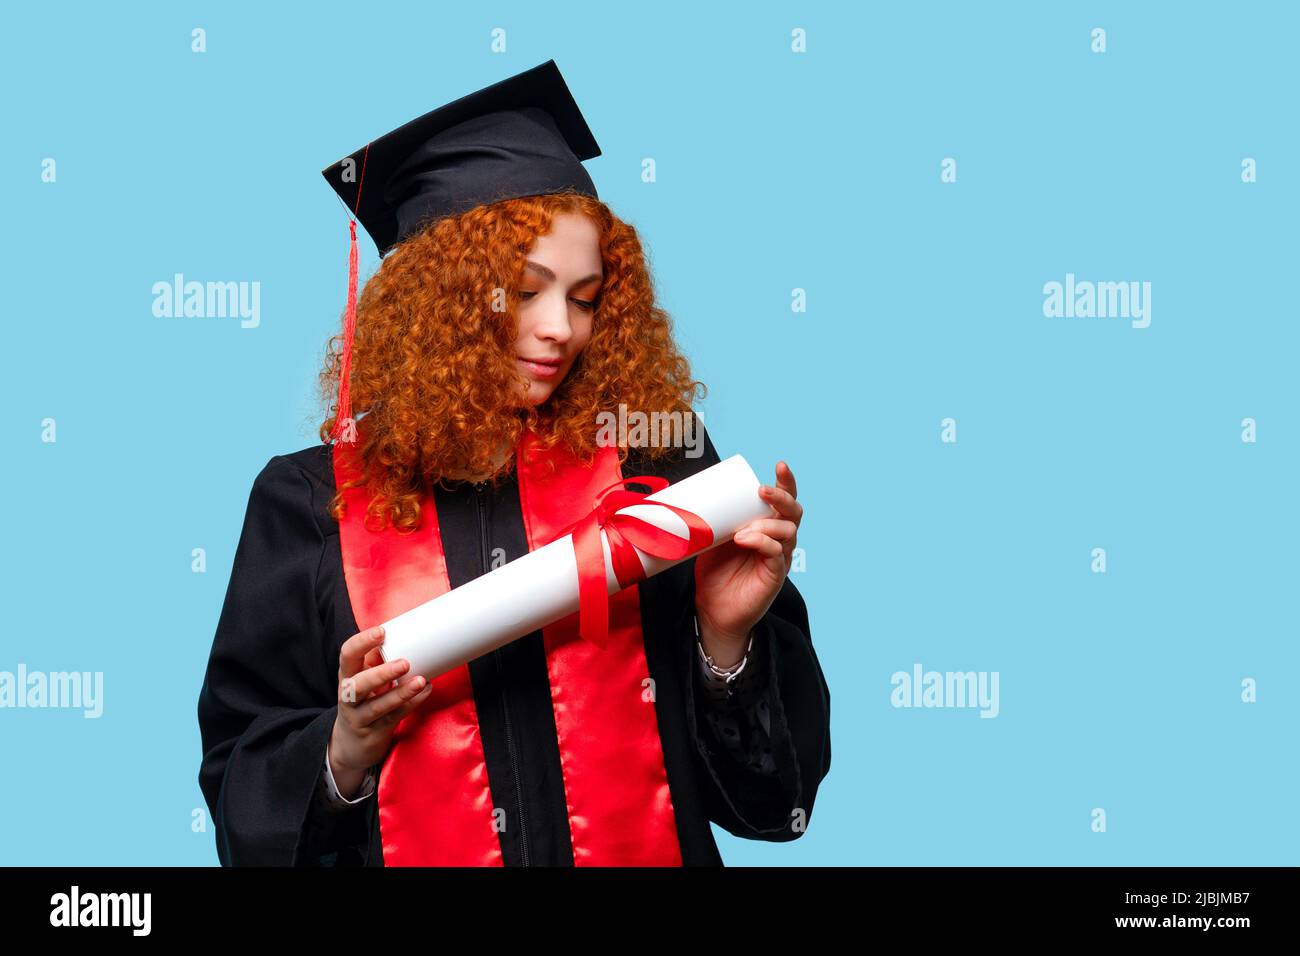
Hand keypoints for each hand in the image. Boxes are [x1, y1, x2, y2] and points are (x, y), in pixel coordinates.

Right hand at [329, 625, 432, 796]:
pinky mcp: (375, 732)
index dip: (362, 642)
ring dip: (401, 693)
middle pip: (358, 684)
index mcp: (347, 675)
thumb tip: (406, 633)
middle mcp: (348, 697)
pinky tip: (425, 692)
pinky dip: (411, 704)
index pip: (347, 655)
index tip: (381, 631)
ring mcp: (360, 717)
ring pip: (378, 705)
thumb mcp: (365, 679)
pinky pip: (394, 717)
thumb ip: (378, 660)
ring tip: (421, 681)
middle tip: (405, 663)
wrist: (352, 743)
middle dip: (381, 673)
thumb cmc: (364, 700)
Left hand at [693, 461, 801, 660]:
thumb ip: (712, 518)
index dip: (786, 482)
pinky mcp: (775, 575)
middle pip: (794, 512)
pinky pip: (777, 554)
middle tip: (762, 491)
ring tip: (743, 530)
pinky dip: (763, 543)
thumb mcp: (711, 537)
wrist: (711, 609)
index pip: (783, 500)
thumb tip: (689, 491)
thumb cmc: (714, 571)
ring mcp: (779, 557)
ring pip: (788, 531)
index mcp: (766, 525)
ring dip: (766, 524)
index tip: (779, 465)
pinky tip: (746, 539)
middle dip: (782, 497)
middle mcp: (778, 539)